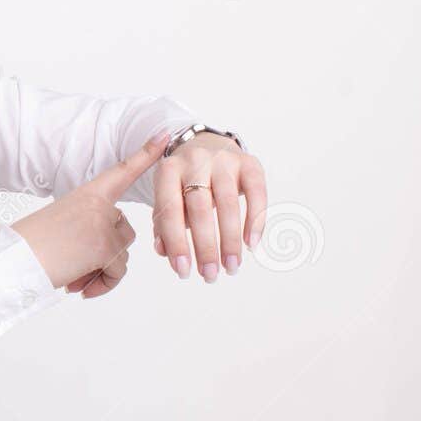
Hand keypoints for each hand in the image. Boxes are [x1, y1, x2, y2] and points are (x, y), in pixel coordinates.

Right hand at [11, 130, 169, 295]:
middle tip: (78, 267)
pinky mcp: (105, 248)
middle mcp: (99, 204)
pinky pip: (117, 272)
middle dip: (107, 253)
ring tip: (73, 278)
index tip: (164, 134)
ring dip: (103, 271)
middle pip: (124, 230)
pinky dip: (103, 284)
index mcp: (86, 192)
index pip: (122, 170)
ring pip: (122, 254)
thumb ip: (90, 228)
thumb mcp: (61, 224)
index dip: (145, 153)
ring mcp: (104, 224)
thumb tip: (112, 258)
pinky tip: (80, 289)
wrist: (14, 260)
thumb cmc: (31, 245)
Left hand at [151, 132, 266, 281]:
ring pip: (228, 203)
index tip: (183, 271)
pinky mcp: (249, 162)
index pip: (170, 211)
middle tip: (210, 275)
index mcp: (167, 171)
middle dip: (205, 246)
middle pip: (200, 208)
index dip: (177, 243)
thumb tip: (164, 252)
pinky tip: (252, 244)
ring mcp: (223, 160)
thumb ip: (163, 224)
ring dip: (230, 240)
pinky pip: (256, 193)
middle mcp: (195, 161)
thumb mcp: (167, 197)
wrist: (206, 145)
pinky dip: (255, 221)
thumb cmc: (184, 182)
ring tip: (231, 267)